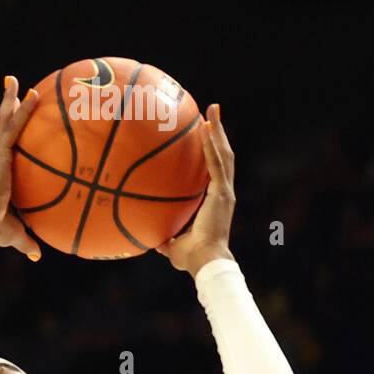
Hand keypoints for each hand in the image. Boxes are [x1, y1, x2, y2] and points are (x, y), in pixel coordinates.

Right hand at [0, 75, 42, 258]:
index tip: (8, 124)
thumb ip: (28, 241)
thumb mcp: (15, 233)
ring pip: (2, 122)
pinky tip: (33, 94)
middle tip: (10, 90)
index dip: (3, 136)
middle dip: (3, 110)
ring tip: (13, 81)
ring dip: (9, 100)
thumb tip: (38, 254)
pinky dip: (23, 110)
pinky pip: (14, 127)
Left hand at [155, 104, 235, 275]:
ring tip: (213, 109)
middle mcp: (223, 192)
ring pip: (223, 153)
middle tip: (213, 112)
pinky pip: (215, 163)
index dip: (212, 151)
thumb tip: (149, 239)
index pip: (215, 170)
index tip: (205, 135)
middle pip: (223, 154)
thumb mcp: (172, 245)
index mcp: (215, 201)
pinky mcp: (221, 193)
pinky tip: (206, 127)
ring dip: (218, 130)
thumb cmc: (191, 258)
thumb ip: (164, 237)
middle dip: (218, 132)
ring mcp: (224, 191)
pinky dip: (211, 145)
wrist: (205, 263)